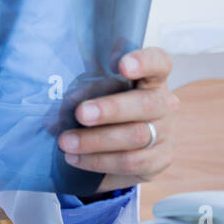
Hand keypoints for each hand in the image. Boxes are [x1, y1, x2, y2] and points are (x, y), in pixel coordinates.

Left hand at [58, 47, 179, 192]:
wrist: (112, 150)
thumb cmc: (99, 110)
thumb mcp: (91, 95)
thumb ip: (83, 94)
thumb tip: (57, 111)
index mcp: (149, 79)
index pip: (158, 63)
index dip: (144, 62)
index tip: (122, 65)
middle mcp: (164, 104)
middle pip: (146, 104)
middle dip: (111, 109)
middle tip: (81, 114)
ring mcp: (165, 133)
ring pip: (137, 136)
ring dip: (96, 140)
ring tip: (66, 143)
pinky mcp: (160, 159)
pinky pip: (131, 162)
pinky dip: (99, 161)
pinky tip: (75, 159)